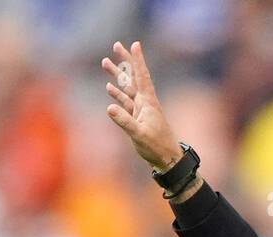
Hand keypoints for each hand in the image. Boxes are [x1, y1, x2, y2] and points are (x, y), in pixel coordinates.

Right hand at [101, 40, 178, 169]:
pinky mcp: (137, 118)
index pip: (142, 76)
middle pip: (133, 76)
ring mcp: (140, 109)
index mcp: (148, 102)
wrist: (167, 158)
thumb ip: (124, 121)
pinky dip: (117, 94)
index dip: (138, 60)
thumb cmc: (157, 146)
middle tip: (116, 45)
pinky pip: (125, 102)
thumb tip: (109, 108)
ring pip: (127, 87)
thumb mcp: (139, 134)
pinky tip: (109, 87)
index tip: (135, 44)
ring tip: (105, 62)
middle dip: (125, 60)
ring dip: (117, 75)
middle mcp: (145, 102)